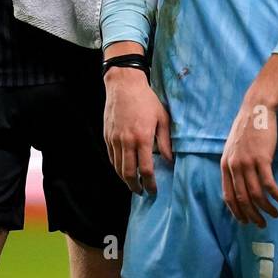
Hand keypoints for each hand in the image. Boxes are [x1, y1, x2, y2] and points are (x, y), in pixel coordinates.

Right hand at [102, 63, 172, 194]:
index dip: (150, 184)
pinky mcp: (107, 136)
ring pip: (117, 168)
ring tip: (133, 184)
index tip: (154, 190)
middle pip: (128, 173)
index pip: (146, 169)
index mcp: (142, 138)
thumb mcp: (162, 118)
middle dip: (135, 186)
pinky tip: (123, 170)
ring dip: (125, 179)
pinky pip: (111, 157)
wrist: (124, 85)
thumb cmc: (146, 100)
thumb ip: (165, 141)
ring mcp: (115, 139)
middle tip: (142, 192)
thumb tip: (169, 160)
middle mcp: (126, 141)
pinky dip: (117, 167)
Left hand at [221, 99, 277, 226]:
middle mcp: (234, 166)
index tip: (245, 221)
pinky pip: (268, 183)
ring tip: (275, 214)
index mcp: (225, 165)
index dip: (237, 212)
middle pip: (242, 198)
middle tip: (262, 224)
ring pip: (256, 193)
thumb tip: (239, 185)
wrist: (256, 110)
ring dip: (266, 208)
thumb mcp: (233, 148)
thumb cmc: (247, 129)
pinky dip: (275, 194)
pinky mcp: (262, 158)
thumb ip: (233, 166)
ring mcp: (247, 162)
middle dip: (252, 215)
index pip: (228, 196)